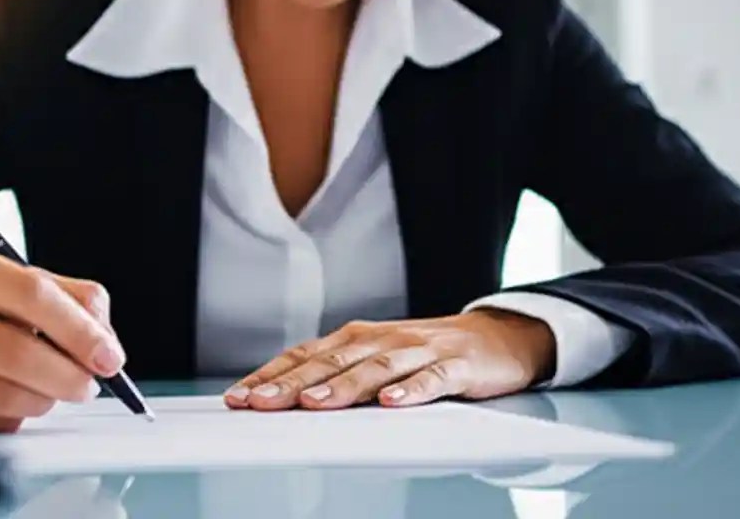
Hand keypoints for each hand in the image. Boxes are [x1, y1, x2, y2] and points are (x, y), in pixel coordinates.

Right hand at [0, 242, 124, 432]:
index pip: (30, 292)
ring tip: (52, 391)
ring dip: (44, 400)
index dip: (79, 329)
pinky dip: (14, 419)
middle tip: (89, 384)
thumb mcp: (15, 282)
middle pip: (15, 350)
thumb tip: (104, 341)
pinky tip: (14, 403)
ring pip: (2, 395)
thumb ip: (72, 299)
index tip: (110, 356)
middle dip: (68, 375)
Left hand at [223, 309, 556, 410]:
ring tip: (315, 403)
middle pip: (333, 361)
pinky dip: (412, 390)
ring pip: (377, 368)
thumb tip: (286, 402)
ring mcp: (421, 350)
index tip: (239, 397)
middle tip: (262, 402)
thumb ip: (339, 377)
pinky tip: (393, 403)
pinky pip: (434, 378)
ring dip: (344, 386)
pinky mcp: (458, 365)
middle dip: (294, 383)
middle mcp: (384, 339)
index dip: (272, 375)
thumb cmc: (428, 353)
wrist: (499, 337)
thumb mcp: (378, 360)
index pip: (306, 355)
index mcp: (359, 338)